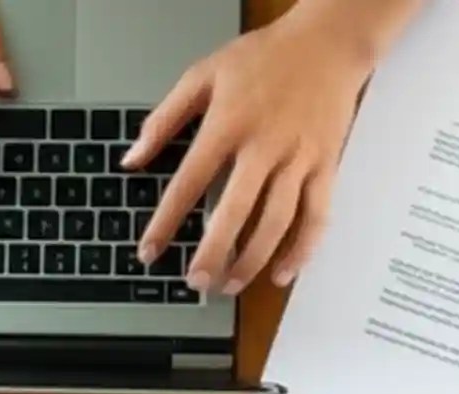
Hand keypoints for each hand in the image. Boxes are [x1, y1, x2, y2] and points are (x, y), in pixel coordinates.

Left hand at [124, 9, 379, 293]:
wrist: (328, 43)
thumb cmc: (262, 58)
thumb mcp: (202, 76)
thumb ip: (163, 120)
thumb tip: (131, 159)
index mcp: (228, 124)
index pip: (190, 182)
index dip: (166, 221)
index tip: (149, 252)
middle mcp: (265, 146)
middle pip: (237, 210)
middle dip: (214, 252)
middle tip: (196, 282)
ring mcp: (299, 159)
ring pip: (277, 221)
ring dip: (252, 259)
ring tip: (229, 284)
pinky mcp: (325, 166)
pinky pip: (317, 216)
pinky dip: (302, 249)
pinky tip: (282, 273)